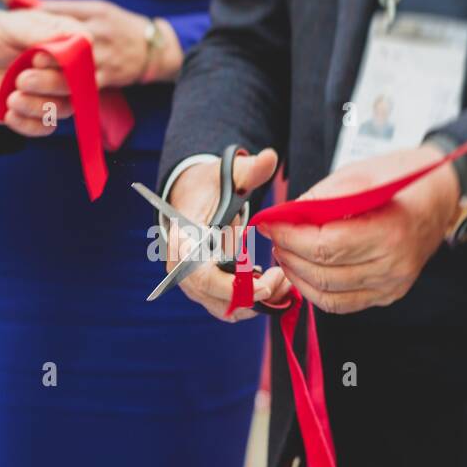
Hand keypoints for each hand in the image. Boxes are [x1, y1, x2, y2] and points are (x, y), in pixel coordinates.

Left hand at [0, 8, 88, 135]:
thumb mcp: (10, 25)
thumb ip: (38, 32)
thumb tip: (76, 36)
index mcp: (64, 42)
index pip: (82, 54)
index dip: (66, 61)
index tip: (38, 58)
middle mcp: (65, 70)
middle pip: (76, 87)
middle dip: (49, 85)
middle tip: (21, 80)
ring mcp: (53, 94)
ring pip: (62, 110)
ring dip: (37, 107)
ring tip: (11, 98)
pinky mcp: (39, 114)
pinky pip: (45, 128)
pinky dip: (28, 124)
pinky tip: (9, 114)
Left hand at [37, 0, 183, 86]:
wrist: (153, 49)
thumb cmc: (118, 26)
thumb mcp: (95, 8)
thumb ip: (62, 7)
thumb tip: (26, 1)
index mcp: (93, 11)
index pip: (62, 12)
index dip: (39, 19)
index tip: (19, 25)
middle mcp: (99, 33)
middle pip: (68, 43)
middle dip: (45, 52)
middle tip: (25, 59)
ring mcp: (104, 58)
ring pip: (74, 70)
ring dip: (50, 77)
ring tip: (27, 82)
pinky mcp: (107, 79)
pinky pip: (84, 89)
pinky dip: (65, 94)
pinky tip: (45, 99)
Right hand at [165, 148, 290, 321]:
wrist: (196, 200)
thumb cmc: (211, 187)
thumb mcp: (227, 174)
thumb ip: (248, 169)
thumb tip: (269, 157)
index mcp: (182, 241)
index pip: (200, 274)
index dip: (230, 285)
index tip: (262, 282)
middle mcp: (183, 269)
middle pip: (215, 297)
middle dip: (252, 295)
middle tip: (281, 279)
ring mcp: (196, 284)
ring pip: (226, 309)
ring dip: (258, 301)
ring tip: (283, 281)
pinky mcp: (210, 292)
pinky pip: (232, 308)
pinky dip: (256, 303)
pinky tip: (277, 285)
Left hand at [257, 146, 458, 313]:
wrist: (442, 195)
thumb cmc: (404, 179)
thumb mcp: (363, 174)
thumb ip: (324, 197)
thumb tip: (287, 215)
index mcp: (390, 232)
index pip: (325, 246)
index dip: (290, 237)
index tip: (270, 223)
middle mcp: (393, 266)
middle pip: (323, 272)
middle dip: (289, 254)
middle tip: (272, 236)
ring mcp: (392, 285)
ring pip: (328, 294)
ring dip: (297, 276)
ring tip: (284, 253)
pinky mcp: (388, 294)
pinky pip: (342, 304)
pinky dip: (316, 291)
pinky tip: (302, 273)